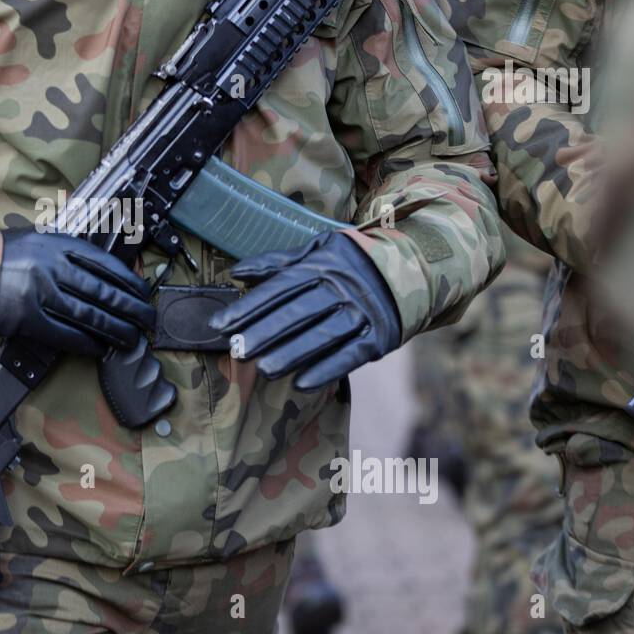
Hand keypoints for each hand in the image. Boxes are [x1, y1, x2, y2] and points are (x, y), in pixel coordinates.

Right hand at [0, 228, 155, 356]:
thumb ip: (64, 251)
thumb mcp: (33, 240)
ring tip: (131, 338)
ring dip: (115, 329)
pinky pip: (65, 334)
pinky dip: (86, 343)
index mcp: (55, 244)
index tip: (143, 293)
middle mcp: (51, 267)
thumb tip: (100, 271)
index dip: (128, 281)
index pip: (104, 263)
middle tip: (147, 320)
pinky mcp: (27, 319)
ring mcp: (39, 293)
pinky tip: (101, 348)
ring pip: (88, 315)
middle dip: (130, 309)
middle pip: (102, 291)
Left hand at [210, 231, 400, 390]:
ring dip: (292, 354)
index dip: (248, 307)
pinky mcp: (379, 336)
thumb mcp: (318, 250)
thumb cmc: (352, 262)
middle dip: (264, 333)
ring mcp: (362, 312)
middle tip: (237, 351)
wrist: (413, 269)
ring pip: (322, 335)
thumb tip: (237, 272)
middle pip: (297, 312)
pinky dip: (326, 370)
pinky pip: (350, 355)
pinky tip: (301, 383)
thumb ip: (277, 263)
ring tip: (263, 370)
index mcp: (321, 265)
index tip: (221, 325)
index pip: (278, 288)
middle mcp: (341, 287)